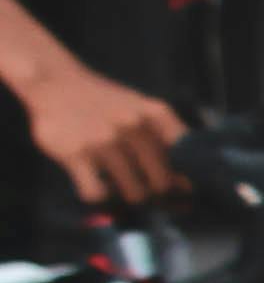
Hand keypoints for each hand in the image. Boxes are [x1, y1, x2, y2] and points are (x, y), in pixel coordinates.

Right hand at [12, 63, 184, 209]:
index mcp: (157, 116)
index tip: (182, 196)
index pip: (190, 161)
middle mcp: (135, 127)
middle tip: (147, 195)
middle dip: (158, 198)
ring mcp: (105, 141)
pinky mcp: (77, 154)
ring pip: (135, 194)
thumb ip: (168, 142)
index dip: (189, 186)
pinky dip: (101, 200)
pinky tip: (98, 187)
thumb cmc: (105, 105)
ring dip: (129, 199)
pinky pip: (98, 195)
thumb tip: (187, 192)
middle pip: (163, 185)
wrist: (54, 82)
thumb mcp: (143, 111)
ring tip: (120, 189)